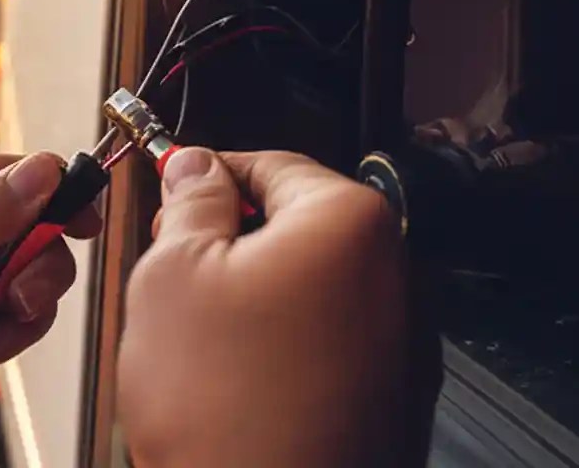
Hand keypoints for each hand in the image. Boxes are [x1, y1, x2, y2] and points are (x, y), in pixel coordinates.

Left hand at [0, 152, 99, 467]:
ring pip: (27, 265)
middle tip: (30, 282)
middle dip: (34, 249)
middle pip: (14, 218)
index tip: (79, 197)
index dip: (34, 182)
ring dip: (32, 292)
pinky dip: (22, 327)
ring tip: (6, 320)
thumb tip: (38, 169)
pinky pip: (23, 311)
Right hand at [118, 149, 438, 467]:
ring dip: (260, 290)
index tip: (178, 182)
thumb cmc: (228, 415)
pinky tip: (240, 375)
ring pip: (314, 283)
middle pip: (300, 222)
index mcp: (351, 224)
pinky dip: (287, 340)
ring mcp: (403, 340)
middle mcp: (397, 275)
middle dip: (234, 235)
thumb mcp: (174, 275)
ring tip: (201, 333)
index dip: (210, 171)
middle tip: (174, 262)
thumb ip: (191, 203)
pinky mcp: (394, 393)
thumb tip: (197, 170)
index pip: (272, 162)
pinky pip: (332, 339)